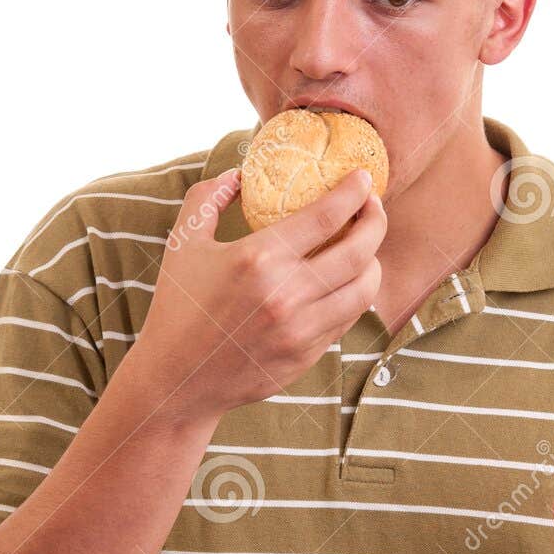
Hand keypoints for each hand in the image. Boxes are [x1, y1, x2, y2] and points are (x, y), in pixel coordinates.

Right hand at [133, 164, 385, 424]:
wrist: (177, 380)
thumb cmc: (178, 306)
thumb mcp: (183, 243)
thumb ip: (207, 198)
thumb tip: (239, 173)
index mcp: (257, 259)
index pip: (327, 217)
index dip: (354, 192)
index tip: (363, 179)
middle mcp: (286, 295)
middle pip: (359, 251)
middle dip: (376, 221)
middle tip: (373, 207)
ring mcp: (300, 330)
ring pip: (364, 290)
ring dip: (373, 262)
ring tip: (365, 248)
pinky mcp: (306, 356)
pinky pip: (347, 319)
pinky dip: (355, 295)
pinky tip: (346, 282)